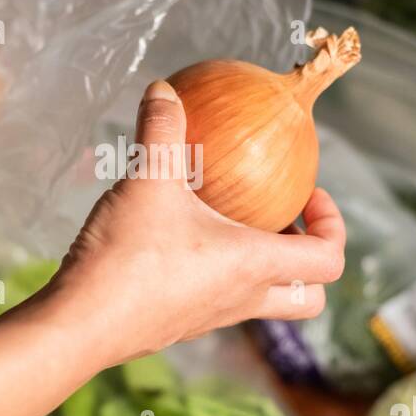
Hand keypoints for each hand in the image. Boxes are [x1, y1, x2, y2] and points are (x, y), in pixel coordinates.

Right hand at [37, 80, 346, 369]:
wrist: (81, 325)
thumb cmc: (127, 256)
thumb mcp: (148, 180)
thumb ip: (161, 131)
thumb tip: (163, 90)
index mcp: (254, 265)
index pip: (328, 259)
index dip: (333, 225)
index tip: (308, 194)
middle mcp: (243, 298)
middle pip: (310, 297)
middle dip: (309, 260)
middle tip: (282, 219)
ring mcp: (212, 317)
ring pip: (266, 301)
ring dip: (265, 266)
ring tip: (231, 223)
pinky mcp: (180, 324)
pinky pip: (221, 301)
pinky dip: (221, 274)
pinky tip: (181, 238)